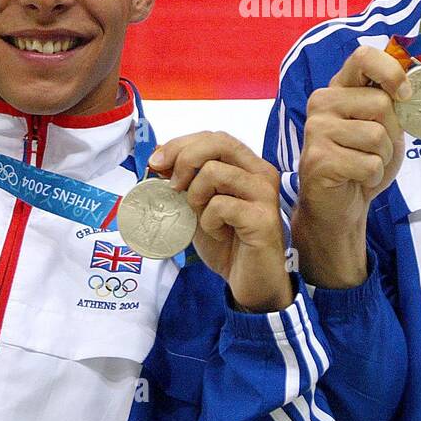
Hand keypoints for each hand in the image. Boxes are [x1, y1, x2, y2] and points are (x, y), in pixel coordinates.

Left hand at [147, 132, 292, 312]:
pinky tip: (218, 235)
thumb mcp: (199, 207)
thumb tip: (157, 160)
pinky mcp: (262, 218)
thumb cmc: (228, 244)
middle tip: (172, 185)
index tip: (156, 162)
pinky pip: (221, 206)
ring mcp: (264, 194)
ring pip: (216, 172)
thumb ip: (185, 183)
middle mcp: (261, 173)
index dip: (182, 144)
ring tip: (201, 216)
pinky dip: (208, 221)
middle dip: (185, 158)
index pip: (214, 137)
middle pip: (219, 142)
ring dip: (196, 195)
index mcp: (248, 166)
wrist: (252, 283)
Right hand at [293, 45, 408, 287]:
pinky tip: (355, 179)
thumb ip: (393, 105)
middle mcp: (322, 102)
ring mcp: (316, 130)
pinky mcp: (318, 159)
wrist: (339, 206)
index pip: (364, 57)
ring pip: (377, 136)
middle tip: (376, 149)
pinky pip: (369, 163)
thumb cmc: (363, 161)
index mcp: (339, 88)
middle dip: (391, 133)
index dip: (391, 72)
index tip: (405, 95)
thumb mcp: (384, 127)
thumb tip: (417, 88)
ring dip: (382, 158)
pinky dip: (373, 176)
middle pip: (380, 104)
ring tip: (364, 165)